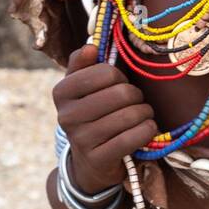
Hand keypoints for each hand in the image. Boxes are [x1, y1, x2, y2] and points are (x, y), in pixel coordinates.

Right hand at [52, 43, 157, 194]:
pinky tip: (147, 129)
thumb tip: (90, 46)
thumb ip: (84, 63)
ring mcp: (80, 139)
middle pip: (121, 94)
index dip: (120, 77)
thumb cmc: (93, 114)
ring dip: (145, 114)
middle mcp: (66, 115)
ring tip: (142, 116)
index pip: (106, 73)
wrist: (89, 162)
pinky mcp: (97, 159)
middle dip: (136, 96)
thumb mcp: (84, 87)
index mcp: (62, 92)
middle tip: (135, 102)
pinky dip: (147, 131)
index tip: (119, 85)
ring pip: (130, 115)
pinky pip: (133, 138)